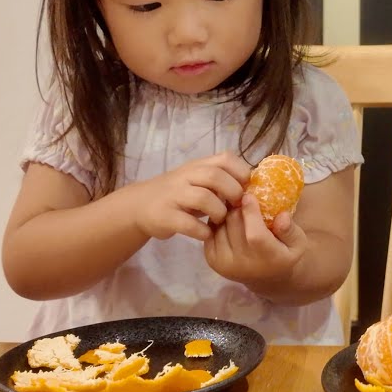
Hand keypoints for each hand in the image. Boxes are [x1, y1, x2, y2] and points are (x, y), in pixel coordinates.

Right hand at [127, 152, 247, 240]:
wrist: (140, 205)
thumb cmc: (178, 193)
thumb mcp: (197, 180)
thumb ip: (219, 179)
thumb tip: (251, 186)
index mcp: (197, 166)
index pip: (224, 158)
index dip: (240, 172)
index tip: (246, 187)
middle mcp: (185, 177)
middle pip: (215, 176)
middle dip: (232, 192)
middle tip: (236, 206)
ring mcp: (173, 196)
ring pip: (203, 198)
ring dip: (219, 212)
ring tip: (220, 220)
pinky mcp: (165, 217)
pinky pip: (189, 223)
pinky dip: (202, 231)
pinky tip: (206, 233)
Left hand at [203, 193, 306, 289]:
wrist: (266, 279)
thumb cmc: (283, 255)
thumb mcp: (297, 244)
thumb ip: (291, 230)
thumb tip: (282, 216)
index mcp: (268, 259)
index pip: (255, 235)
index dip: (250, 213)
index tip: (249, 195)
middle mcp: (243, 264)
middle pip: (234, 224)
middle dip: (237, 206)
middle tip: (242, 195)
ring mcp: (224, 263)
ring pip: (220, 224)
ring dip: (227, 212)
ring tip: (236, 206)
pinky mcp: (212, 259)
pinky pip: (211, 230)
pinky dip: (218, 221)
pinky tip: (227, 218)